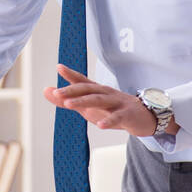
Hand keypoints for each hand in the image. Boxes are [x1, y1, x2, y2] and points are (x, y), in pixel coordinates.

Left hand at [43, 65, 159, 135]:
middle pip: (87, 90)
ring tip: (69, 104)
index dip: (71, 74)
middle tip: (56, 92)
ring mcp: (117, 103)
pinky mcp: (127, 115)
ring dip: (83, 102)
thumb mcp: (88, 106)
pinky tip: (99, 125)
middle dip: (71, 91)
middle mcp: (106, 93)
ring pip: (99, 100)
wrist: (145, 117)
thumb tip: (46, 91)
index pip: (82, 81)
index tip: (59, 67)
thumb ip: (67, 100)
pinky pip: (117, 117)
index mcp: (97, 90)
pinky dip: (108, 120)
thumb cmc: (113, 110)